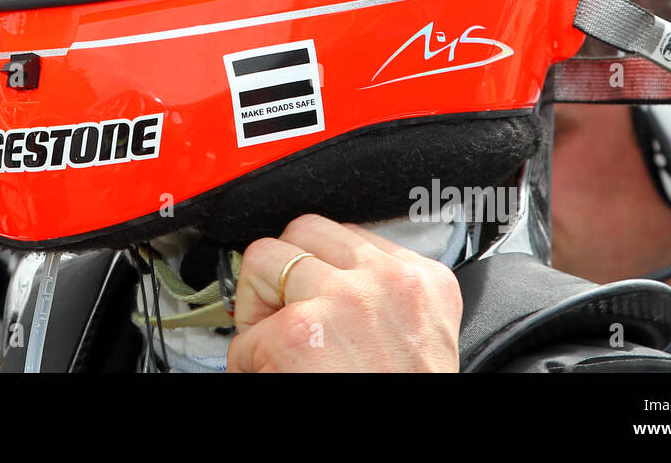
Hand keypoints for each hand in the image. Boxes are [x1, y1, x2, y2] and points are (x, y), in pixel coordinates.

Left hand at [226, 213, 461, 371]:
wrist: (410, 457)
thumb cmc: (403, 392)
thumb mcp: (416, 335)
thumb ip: (380, 295)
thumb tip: (321, 272)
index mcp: (424, 282)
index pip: (348, 235)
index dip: (320, 268)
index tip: (314, 298)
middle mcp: (389, 281)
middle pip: (304, 230)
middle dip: (284, 272)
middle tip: (288, 319)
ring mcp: (344, 301)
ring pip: (262, 259)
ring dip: (259, 309)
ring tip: (280, 350)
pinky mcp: (300, 332)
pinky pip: (246, 331)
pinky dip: (249, 361)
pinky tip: (281, 380)